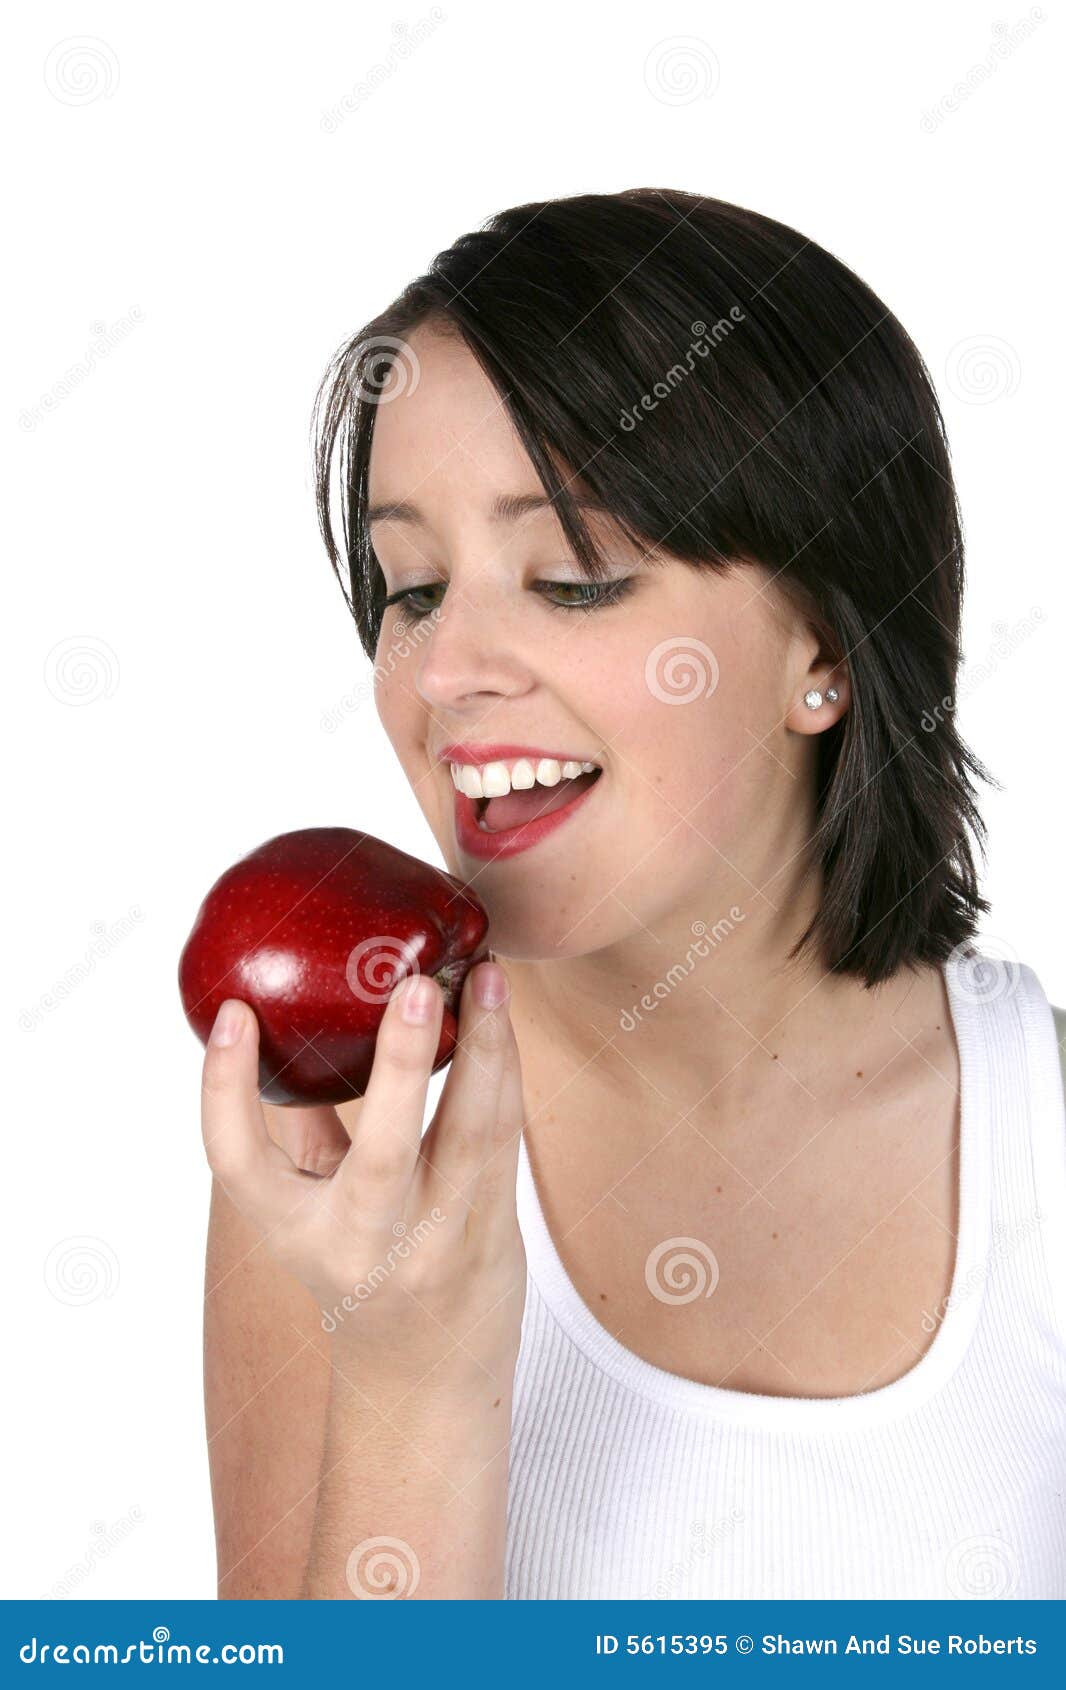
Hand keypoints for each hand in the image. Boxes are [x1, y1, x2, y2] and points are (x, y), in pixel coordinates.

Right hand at [199, 960, 526, 1386]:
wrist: (422, 1377)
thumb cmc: (354, 1268)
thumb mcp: (305, 1210)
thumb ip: (297, 1125)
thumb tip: (283, 1021)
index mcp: (293, 1233)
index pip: (237, 1163)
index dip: (224, 1090)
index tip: (235, 1016)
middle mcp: (362, 1245)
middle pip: (380, 1154)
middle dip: (402, 1064)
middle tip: (417, 983)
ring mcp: (436, 1246)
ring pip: (471, 1138)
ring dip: (486, 1048)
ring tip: (487, 976)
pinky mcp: (495, 1236)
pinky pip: (505, 1141)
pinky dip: (505, 1072)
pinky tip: (502, 1019)